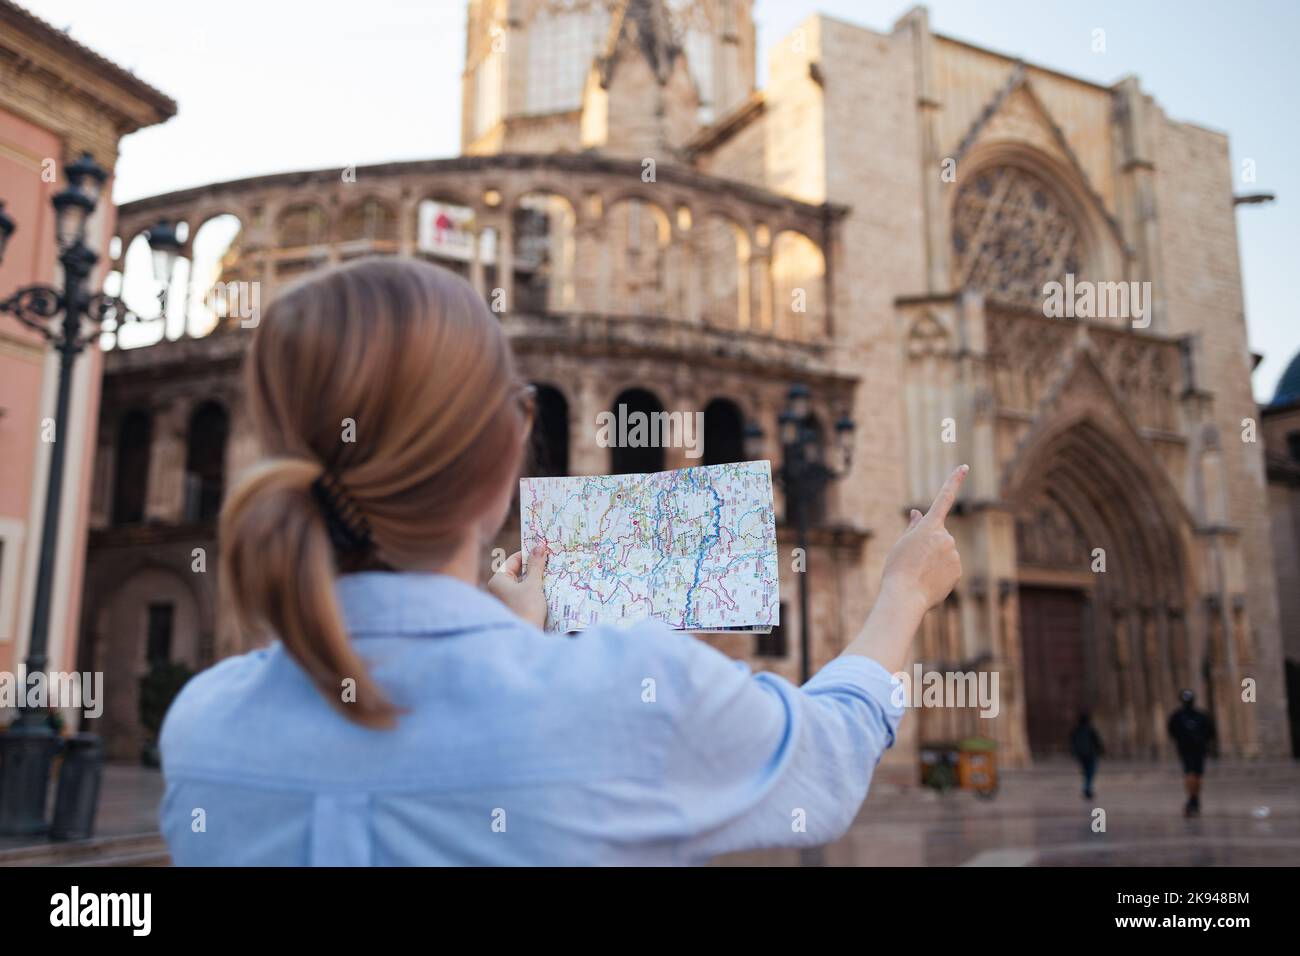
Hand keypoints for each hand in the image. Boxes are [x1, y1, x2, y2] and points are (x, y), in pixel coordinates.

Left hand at [487, 545, 548, 629]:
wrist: (525, 638)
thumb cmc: (526, 609)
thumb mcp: (533, 585)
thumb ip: (536, 565)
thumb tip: (539, 545)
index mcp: (498, 580)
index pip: (513, 560)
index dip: (529, 553)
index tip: (544, 549)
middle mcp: (499, 589)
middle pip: (519, 571)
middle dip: (535, 566)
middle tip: (551, 558)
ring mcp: (507, 600)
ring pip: (524, 583)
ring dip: (537, 578)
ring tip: (553, 571)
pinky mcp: (516, 609)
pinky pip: (526, 594)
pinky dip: (536, 590)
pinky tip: (550, 587)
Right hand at [880, 465, 966, 613]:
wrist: (905, 595)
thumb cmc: (898, 568)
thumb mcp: (902, 544)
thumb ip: (914, 528)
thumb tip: (918, 513)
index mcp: (930, 526)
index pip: (944, 498)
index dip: (954, 481)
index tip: (964, 467)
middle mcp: (946, 537)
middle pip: (940, 538)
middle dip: (931, 547)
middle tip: (915, 561)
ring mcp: (954, 554)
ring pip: (945, 554)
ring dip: (935, 562)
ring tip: (920, 574)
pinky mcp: (958, 571)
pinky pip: (949, 568)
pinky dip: (940, 574)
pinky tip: (929, 582)